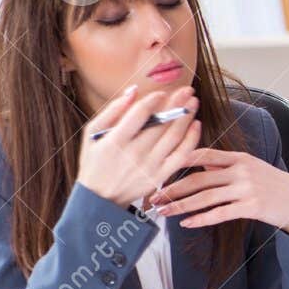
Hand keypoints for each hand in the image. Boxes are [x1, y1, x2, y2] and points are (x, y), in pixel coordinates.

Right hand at [77, 85, 200, 207]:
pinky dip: (191, 139)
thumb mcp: (92, 134)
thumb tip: (133, 90)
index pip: (140, 114)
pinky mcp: (160, 177)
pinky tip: (196, 124)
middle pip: (161, 123)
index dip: (154, 100)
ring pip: (174, 137)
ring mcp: (149, 167)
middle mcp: (134, 154)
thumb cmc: (94, 162)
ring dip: (187, 117)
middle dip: (177, 103)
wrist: (100, 199)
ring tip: (193, 101)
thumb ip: (112, 111)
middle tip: (187, 90)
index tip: (162, 92)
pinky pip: (181, 156)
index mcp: (115, 141)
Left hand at [150, 148, 288, 239]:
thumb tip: (200, 165)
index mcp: (238, 158)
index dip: (178, 159)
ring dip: (180, 206)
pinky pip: (220, 213)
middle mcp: (241, 170)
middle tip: (152, 197)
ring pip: (205, 197)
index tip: (157, 167)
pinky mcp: (252, 207)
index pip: (202, 154)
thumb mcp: (251, 168)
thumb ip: (226, 166)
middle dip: (171, 188)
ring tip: (162, 212)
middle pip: (198, 179)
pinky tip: (186, 223)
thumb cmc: (273, 185)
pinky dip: (201, 219)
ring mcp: (247, 188)